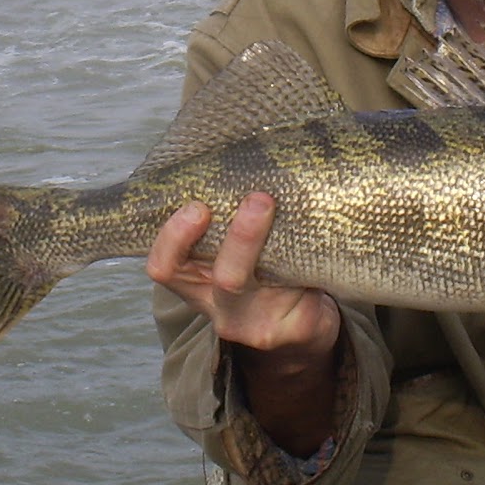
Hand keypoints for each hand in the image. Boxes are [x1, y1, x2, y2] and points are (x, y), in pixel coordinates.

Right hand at [147, 192, 341, 455]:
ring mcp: (258, 323)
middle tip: (259, 199)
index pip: (165, 268)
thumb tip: (239, 155)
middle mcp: (221, 308)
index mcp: (196, 283)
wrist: (296, 329)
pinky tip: (318, 235)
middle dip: (241, 237)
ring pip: (269, 287)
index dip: (173, 239)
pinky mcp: (296, 328)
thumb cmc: (260, 275)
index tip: (197, 207)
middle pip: (225, 278)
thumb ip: (225, 220)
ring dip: (277, 247)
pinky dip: (311, 260)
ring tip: (286, 211)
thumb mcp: (231, 254)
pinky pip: (304, 291)